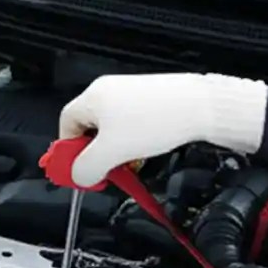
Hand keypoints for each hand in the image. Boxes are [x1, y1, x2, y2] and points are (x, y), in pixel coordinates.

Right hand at [58, 73, 267, 186]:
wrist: (201, 107)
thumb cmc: (155, 122)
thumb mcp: (111, 153)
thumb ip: (86, 168)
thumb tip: (78, 176)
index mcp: (93, 97)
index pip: (66, 124)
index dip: (68, 150)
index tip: (79, 170)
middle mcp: (108, 91)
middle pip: (89, 128)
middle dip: (95, 154)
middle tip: (105, 172)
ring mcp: (130, 94)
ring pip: (112, 130)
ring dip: (116, 152)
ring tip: (129, 164)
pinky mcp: (149, 100)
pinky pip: (130, 126)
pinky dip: (132, 143)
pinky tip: (143, 153)